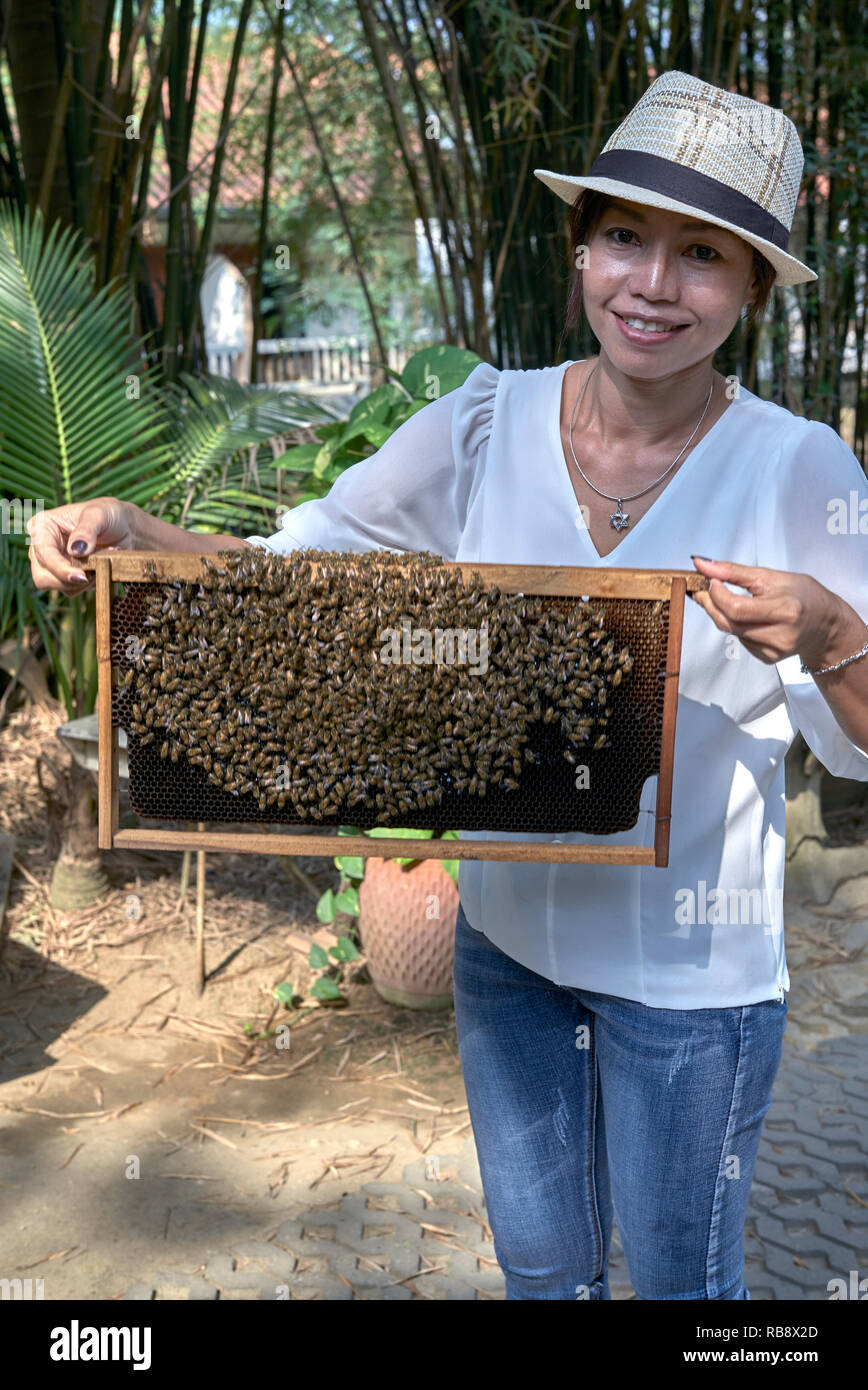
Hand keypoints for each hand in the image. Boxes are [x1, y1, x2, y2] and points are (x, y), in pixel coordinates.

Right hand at [27, 498, 136, 594]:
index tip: (83, 575)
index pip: (43, 555)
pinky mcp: (67, 576)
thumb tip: (76, 551)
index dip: (60, 569)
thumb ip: (86, 530)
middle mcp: (42, 547)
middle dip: (70, 580)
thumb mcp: (99, 515)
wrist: (124, 527)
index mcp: (42, 527)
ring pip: (60, 587)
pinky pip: (75, 590)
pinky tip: (102, 567)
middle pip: (43, 578)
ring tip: (103, 560)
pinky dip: (91, 582)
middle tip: (94, 573)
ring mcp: (53, 564)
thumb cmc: (108, 514)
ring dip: (86, 580)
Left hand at [688, 555, 846, 667]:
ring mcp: (774, 651)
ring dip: (721, 614)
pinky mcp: (767, 658)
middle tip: (702, 589)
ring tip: (724, 598)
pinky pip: (739, 640)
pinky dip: (735, 626)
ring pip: (731, 632)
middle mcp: (781, 635)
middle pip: (729, 623)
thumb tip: (702, 565)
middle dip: (710, 604)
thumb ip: (734, 572)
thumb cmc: (803, 595)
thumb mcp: (772, 576)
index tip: (710, 580)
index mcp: (786, 610)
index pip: (737, 608)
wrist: (825, 623)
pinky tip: (744, 616)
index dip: (717, 594)